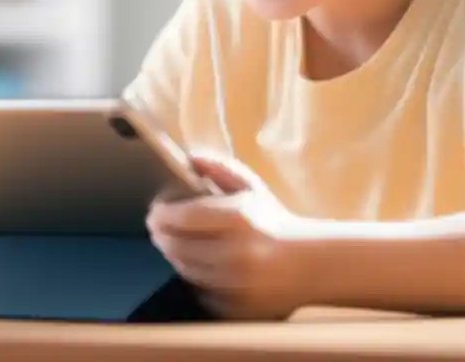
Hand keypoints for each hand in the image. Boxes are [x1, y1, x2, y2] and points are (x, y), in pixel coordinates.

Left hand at [146, 153, 312, 319]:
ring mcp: (234, 286)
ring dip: (175, 255)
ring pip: (183, 269)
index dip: (161, 213)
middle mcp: (235, 255)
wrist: (309, 265)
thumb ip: (218, 167)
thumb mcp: (250, 187)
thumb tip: (187, 157)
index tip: (155, 210)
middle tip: (159, 227)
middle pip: (175, 246)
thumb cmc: (273, 221)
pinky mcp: (233, 308)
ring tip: (178, 243)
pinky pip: (198, 290)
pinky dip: (194, 277)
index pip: (180, 217)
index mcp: (238, 219)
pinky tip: (201, 265)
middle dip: (161, 235)